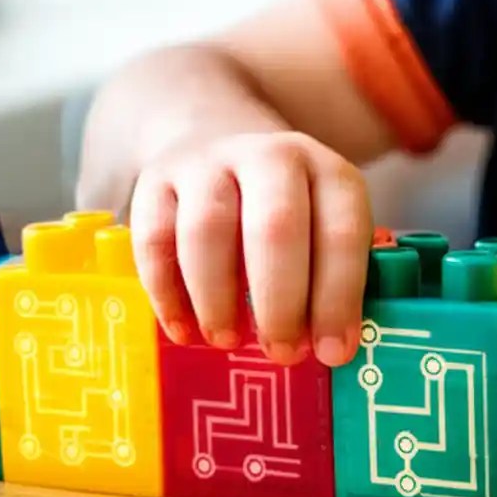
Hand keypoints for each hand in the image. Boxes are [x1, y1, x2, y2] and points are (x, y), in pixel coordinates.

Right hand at [130, 131, 372, 365]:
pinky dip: (168, 294)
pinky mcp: (156, 180)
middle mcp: (272, 158)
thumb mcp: (328, 229)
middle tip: (280, 354)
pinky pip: (154, 240)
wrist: (221, 143)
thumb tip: (332, 345)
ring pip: (207, 231)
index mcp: (329, 173)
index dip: (338, 299)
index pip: (342, 233)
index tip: (332, 352)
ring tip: (227, 341)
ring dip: (218, 299)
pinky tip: (184, 330)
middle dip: (280, 303)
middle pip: (275, 229)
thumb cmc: (292, 211)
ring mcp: (209, 163)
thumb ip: (335, 276)